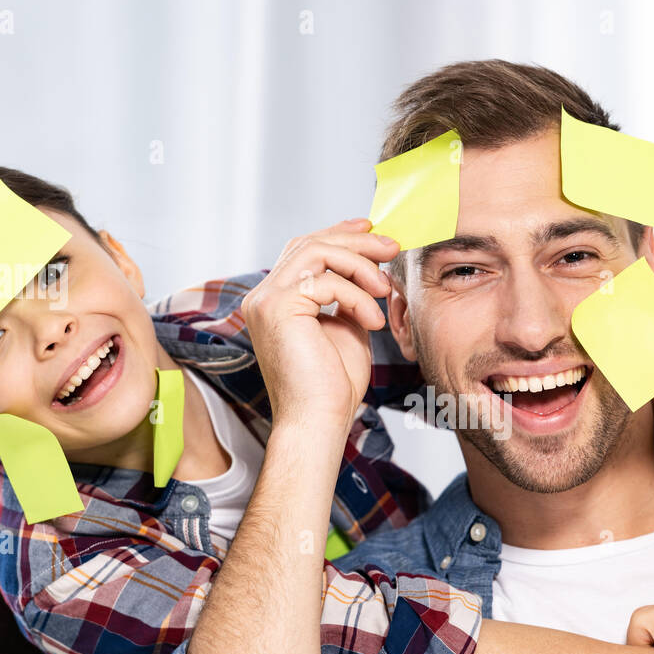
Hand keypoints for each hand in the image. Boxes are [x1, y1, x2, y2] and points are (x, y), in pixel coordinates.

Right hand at [240, 219, 398, 436]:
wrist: (318, 421)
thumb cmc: (332, 385)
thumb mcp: (346, 328)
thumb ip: (348, 296)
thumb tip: (369, 266)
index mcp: (276, 299)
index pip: (304, 250)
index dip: (339, 234)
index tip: (374, 232)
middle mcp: (263, 295)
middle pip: (309, 243)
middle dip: (355, 242)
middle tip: (391, 248)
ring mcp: (265, 300)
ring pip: (316, 252)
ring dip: (360, 265)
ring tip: (385, 289)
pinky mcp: (277, 308)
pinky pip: (325, 281)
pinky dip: (357, 297)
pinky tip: (373, 322)